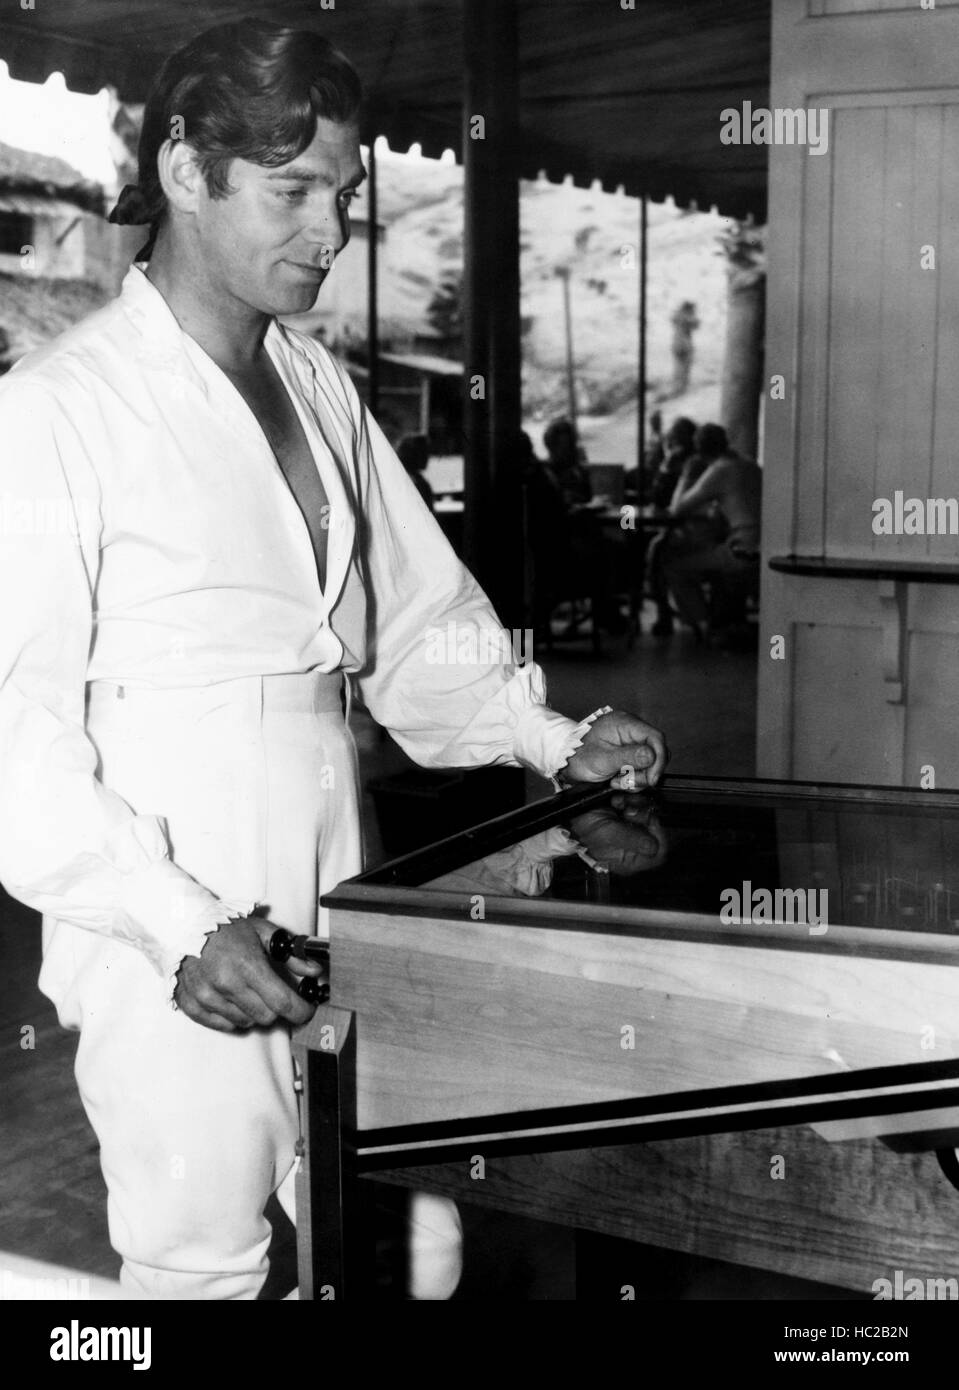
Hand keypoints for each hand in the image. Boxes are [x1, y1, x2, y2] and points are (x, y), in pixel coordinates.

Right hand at [174, 915, 324, 1032]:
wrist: (184, 925)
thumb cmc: (226, 928)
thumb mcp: (263, 932)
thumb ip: (291, 954)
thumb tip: (315, 971)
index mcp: (247, 965)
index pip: (283, 1003)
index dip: (301, 1011)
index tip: (307, 1010)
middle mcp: (226, 984)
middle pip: (266, 1017)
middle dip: (275, 1008)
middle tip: (271, 992)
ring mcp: (206, 997)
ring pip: (245, 1022)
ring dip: (252, 1011)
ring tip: (245, 989)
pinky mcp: (191, 1004)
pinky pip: (222, 1025)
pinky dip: (230, 1016)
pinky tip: (229, 997)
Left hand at [562, 709, 667, 788]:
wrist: (566, 762)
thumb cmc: (579, 756)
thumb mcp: (603, 759)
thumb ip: (629, 757)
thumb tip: (652, 755)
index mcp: (624, 724)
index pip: (655, 737)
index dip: (658, 759)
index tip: (652, 777)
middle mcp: (630, 730)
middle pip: (655, 751)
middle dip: (646, 771)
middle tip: (630, 782)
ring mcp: (630, 741)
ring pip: (649, 761)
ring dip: (637, 777)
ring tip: (618, 781)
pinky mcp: (628, 752)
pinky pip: (641, 766)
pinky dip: (633, 777)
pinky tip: (619, 779)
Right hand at [569, 803, 668, 874]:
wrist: (572, 810)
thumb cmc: (584, 827)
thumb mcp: (607, 834)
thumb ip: (632, 840)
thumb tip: (653, 846)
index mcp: (629, 860)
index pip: (658, 854)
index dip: (658, 838)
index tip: (649, 823)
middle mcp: (634, 846)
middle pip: (656, 832)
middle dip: (643, 817)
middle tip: (628, 811)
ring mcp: (633, 830)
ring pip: (650, 816)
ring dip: (636, 805)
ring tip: (619, 804)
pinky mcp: (629, 816)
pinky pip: (641, 805)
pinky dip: (631, 799)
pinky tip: (617, 801)